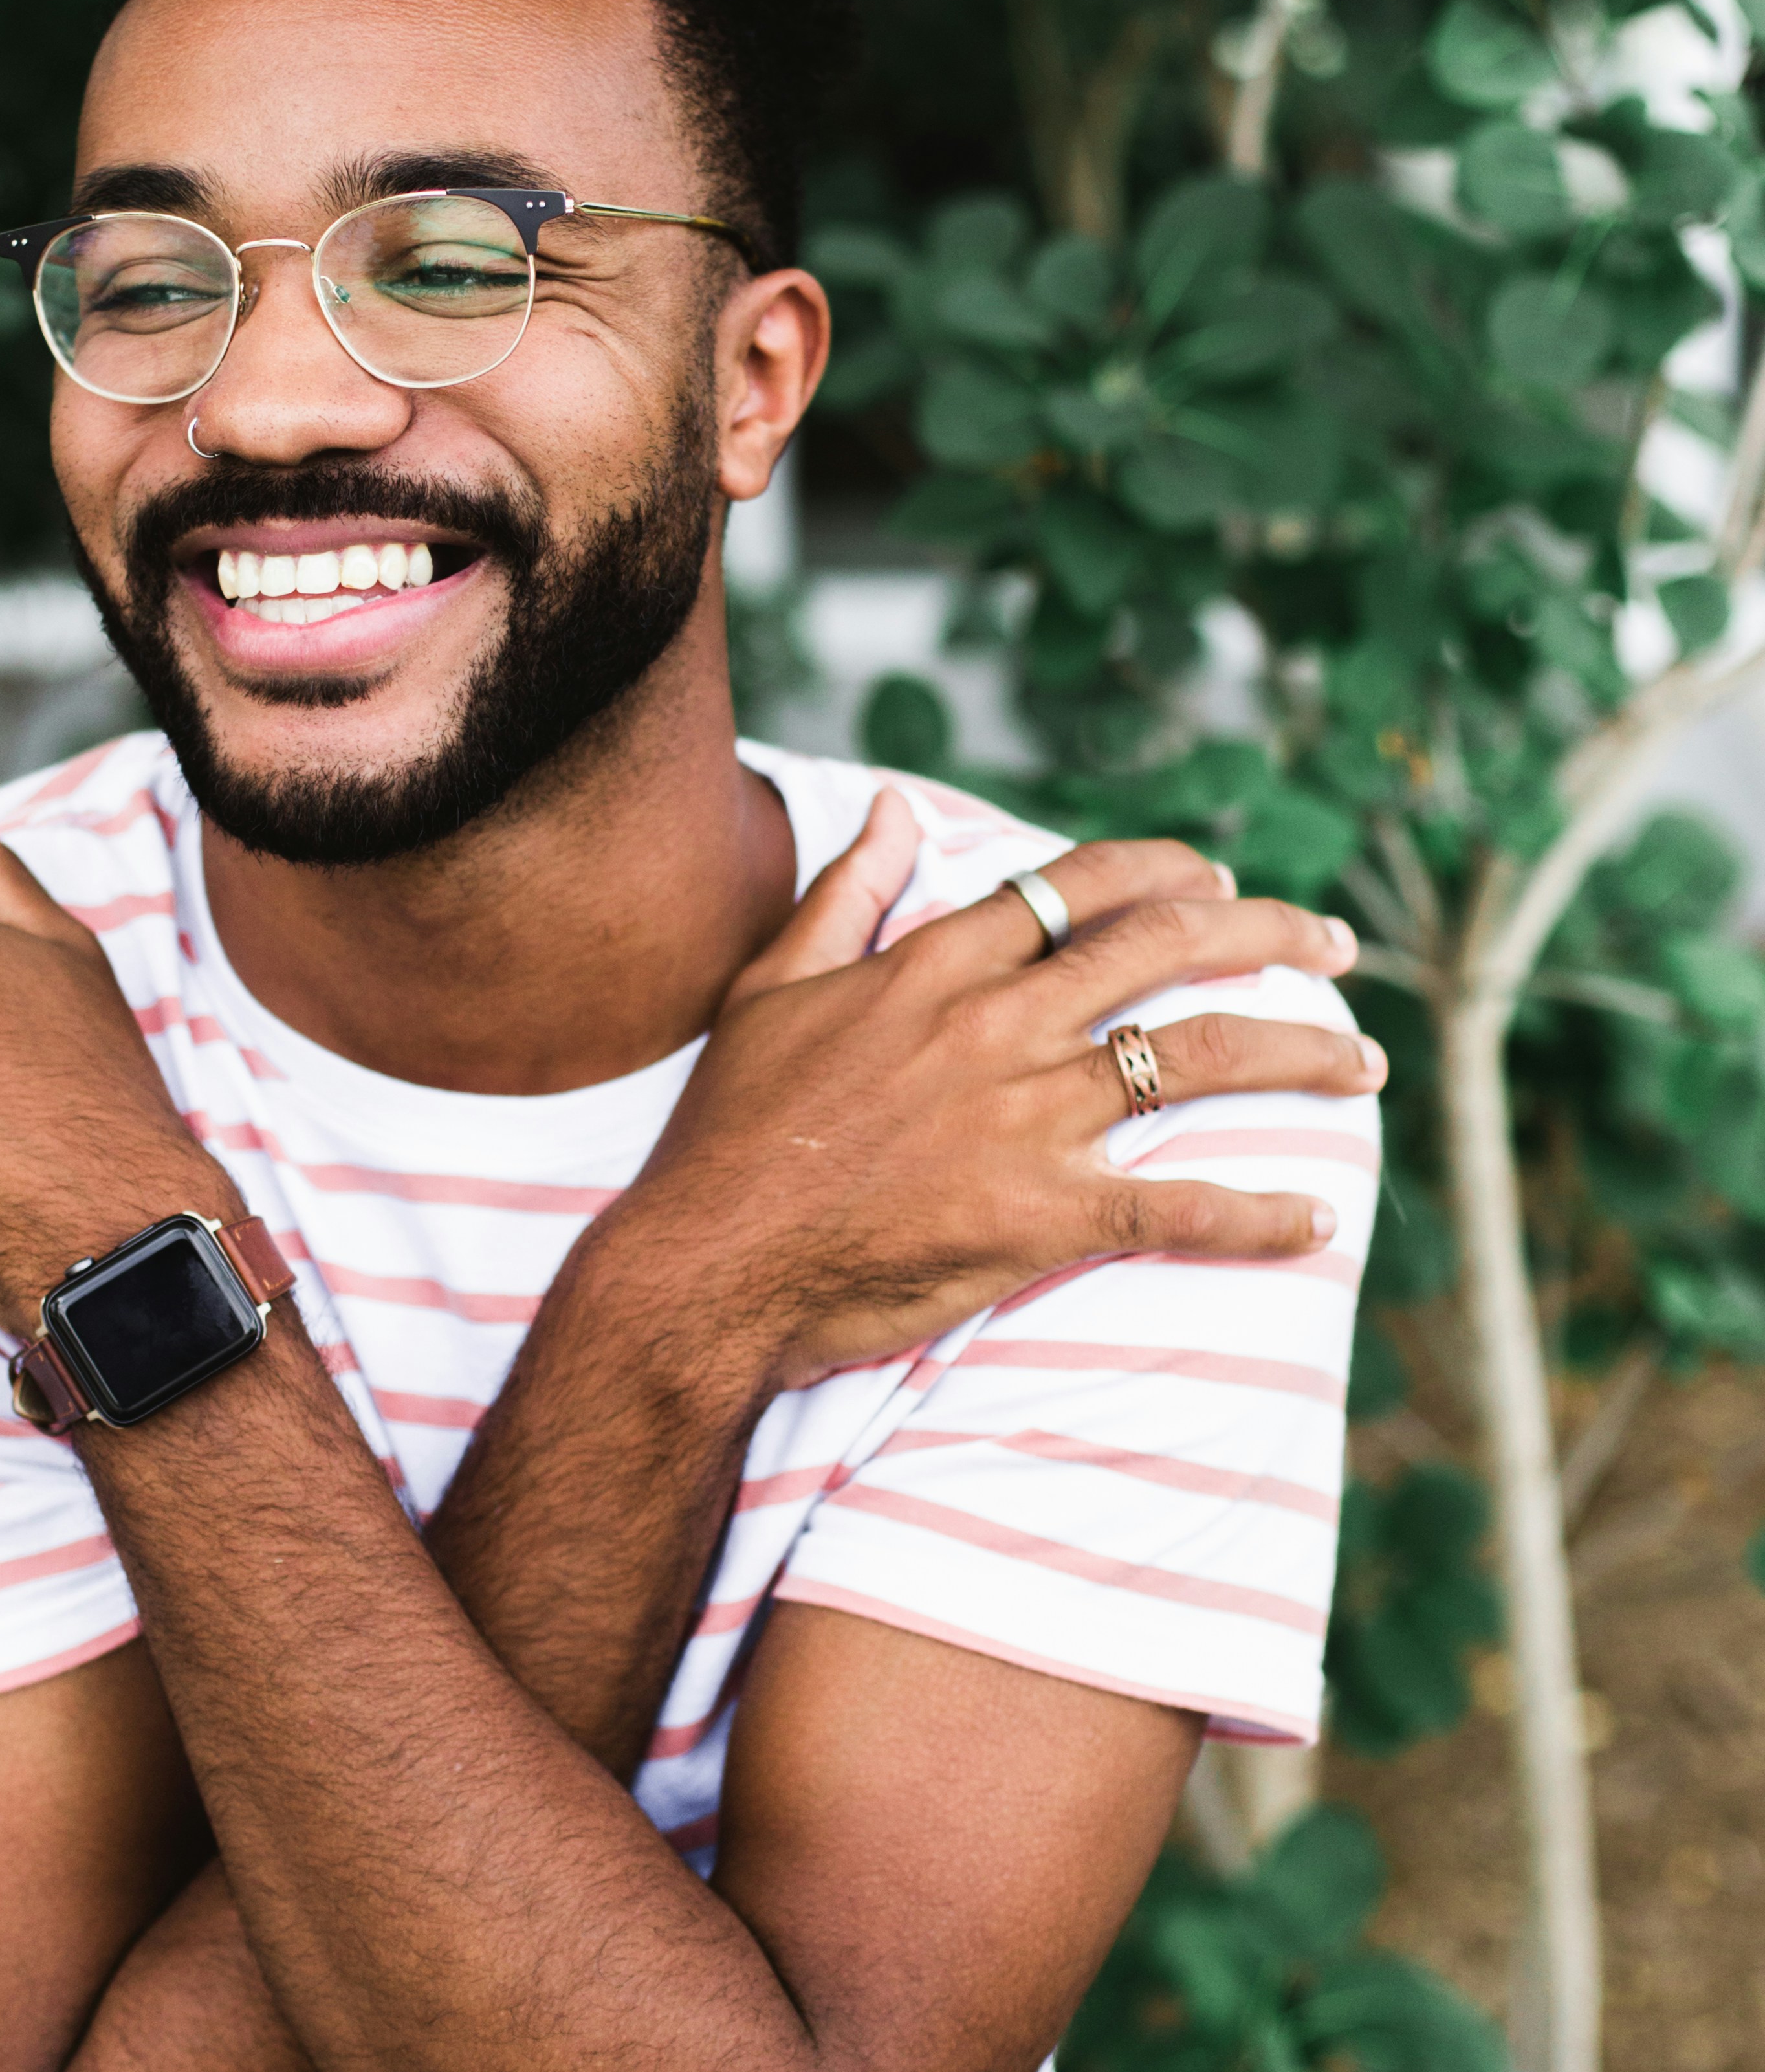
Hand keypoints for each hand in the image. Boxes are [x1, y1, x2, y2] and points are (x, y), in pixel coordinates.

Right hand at [601, 798, 1375, 1398]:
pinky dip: (1255, 1215)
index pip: (1078, 889)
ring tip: (1365, 1062)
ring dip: (1301, 1054)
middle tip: (1336, 948)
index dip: (1165, 875)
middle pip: (1164, 950)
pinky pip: (1175, 1206)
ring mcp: (1024, 1118)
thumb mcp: (772, 989)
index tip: (1221, 882)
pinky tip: (1312, 1216)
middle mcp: (997, 1025)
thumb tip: (888, 806)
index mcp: (937, 967)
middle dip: (1271, 938)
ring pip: (1198, 1059)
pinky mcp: (1039, 1215)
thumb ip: (845, 894)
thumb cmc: (731, 1134)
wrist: (707, 1265)